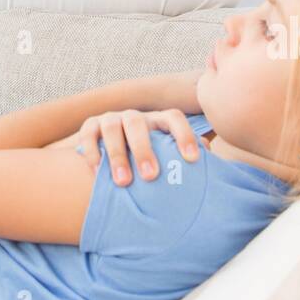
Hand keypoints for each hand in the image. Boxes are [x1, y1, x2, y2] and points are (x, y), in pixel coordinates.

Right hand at [74, 108, 201, 184]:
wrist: (112, 152)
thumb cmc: (150, 159)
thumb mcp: (167, 155)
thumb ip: (185, 157)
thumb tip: (210, 164)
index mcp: (157, 121)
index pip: (174, 118)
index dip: (184, 135)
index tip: (192, 159)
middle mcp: (134, 117)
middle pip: (138, 123)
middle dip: (144, 149)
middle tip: (151, 176)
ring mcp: (111, 119)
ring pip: (112, 128)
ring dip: (117, 154)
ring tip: (123, 182)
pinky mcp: (90, 126)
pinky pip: (88, 135)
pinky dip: (91, 153)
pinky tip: (97, 174)